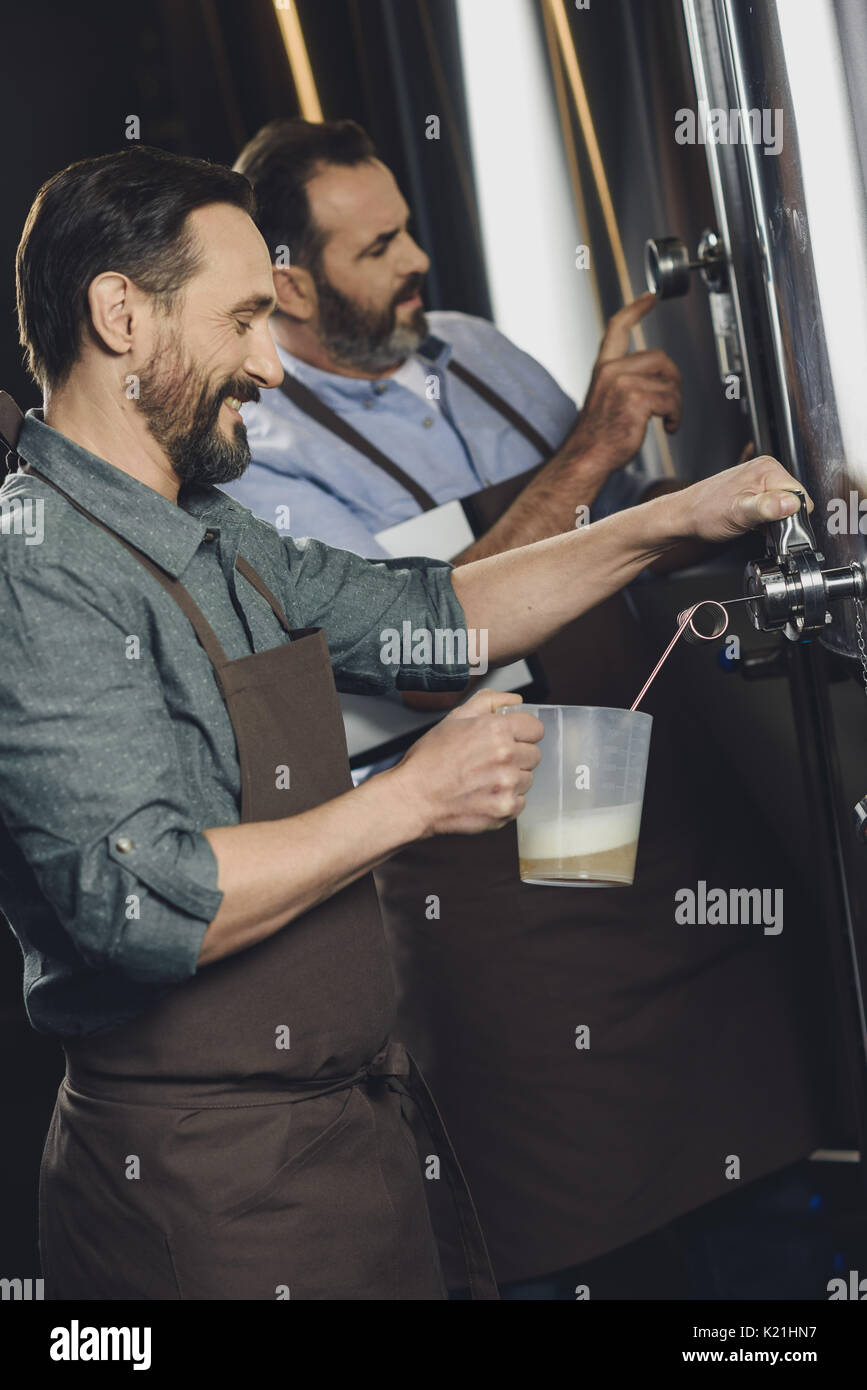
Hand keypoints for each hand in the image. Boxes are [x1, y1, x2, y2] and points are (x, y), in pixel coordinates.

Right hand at [391, 690, 543, 837]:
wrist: (413, 798)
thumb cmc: (428, 760)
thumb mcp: (454, 719)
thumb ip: (489, 701)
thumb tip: (516, 700)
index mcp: (496, 730)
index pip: (536, 729)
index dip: (522, 734)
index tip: (511, 740)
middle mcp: (506, 756)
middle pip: (534, 755)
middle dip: (516, 757)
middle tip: (489, 762)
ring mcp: (507, 784)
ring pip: (527, 779)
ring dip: (511, 780)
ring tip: (483, 780)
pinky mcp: (505, 809)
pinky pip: (520, 803)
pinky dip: (505, 801)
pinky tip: (483, 796)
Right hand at [564, 292, 681, 478]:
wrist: (586, 458)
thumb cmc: (597, 437)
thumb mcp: (606, 399)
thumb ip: (624, 382)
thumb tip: (657, 379)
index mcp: (604, 368)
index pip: (618, 328)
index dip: (636, 309)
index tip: (650, 297)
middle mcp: (612, 371)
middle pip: (660, 358)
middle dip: (673, 380)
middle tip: (671, 401)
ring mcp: (623, 385)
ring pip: (669, 383)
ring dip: (675, 404)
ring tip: (666, 420)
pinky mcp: (635, 400)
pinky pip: (671, 401)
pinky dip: (675, 417)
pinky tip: (667, 428)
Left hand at [679, 454, 812, 541]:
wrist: (683, 517)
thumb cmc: (703, 513)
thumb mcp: (738, 513)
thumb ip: (766, 508)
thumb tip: (790, 504)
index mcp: (767, 469)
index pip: (801, 495)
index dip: (791, 516)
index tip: (774, 525)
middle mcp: (766, 470)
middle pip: (794, 500)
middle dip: (783, 519)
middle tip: (760, 526)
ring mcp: (760, 481)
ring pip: (784, 507)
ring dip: (774, 522)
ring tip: (753, 524)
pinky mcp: (754, 492)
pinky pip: (772, 509)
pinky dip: (766, 521)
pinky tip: (752, 524)